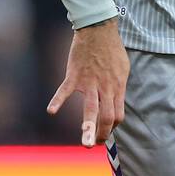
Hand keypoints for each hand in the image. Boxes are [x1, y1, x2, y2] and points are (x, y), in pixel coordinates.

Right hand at [47, 19, 129, 144]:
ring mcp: (89, 83)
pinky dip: (57, 101)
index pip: (118, 115)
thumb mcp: (123, 70)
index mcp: (117, 87)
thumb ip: (118, 87)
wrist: (99, 30)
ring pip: (91, 110)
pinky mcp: (75, 75)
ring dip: (88, 130)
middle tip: (94, 145)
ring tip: (86, 145)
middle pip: (107, 117)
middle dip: (102, 135)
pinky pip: (65, 91)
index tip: (105, 131)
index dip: (112, 127)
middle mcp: (105, 88)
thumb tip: (117, 102)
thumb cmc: (112, 50)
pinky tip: (52, 111)